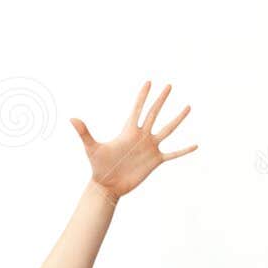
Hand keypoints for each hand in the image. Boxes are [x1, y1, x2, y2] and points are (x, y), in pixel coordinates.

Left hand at [70, 80, 196, 199]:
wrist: (107, 186)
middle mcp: (141, 136)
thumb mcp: (92, 148)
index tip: (149, 81)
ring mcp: (150, 148)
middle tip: (169, 85)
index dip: (142, 95)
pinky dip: (184, 150)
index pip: (137, 109)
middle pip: (154, 113)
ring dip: (178, 119)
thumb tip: (71, 118)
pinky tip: (196, 145)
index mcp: (129, 131)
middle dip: (161, 99)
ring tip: (188, 107)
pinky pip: (173, 154)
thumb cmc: (98, 167)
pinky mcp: (155, 161)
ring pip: (167, 130)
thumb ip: (84, 133)